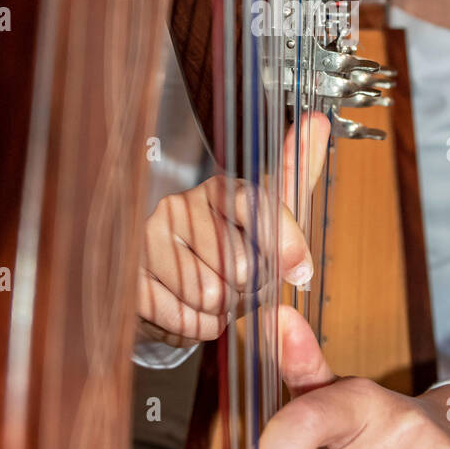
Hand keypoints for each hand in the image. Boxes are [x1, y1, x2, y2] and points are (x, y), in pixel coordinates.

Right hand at [138, 114, 331, 346]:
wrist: (172, 293)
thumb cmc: (226, 253)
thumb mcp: (267, 216)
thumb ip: (295, 172)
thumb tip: (317, 120)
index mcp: (218, 189)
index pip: (254, 205)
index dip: (283, 242)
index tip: (300, 270)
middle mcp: (179, 205)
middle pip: (239, 262)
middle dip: (250, 288)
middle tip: (238, 281)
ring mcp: (150, 240)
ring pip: (212, 294)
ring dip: (224, 311)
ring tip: (214, 295)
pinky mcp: (132, 279)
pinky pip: (186, 318)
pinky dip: (199, 328)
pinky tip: (191, 310)